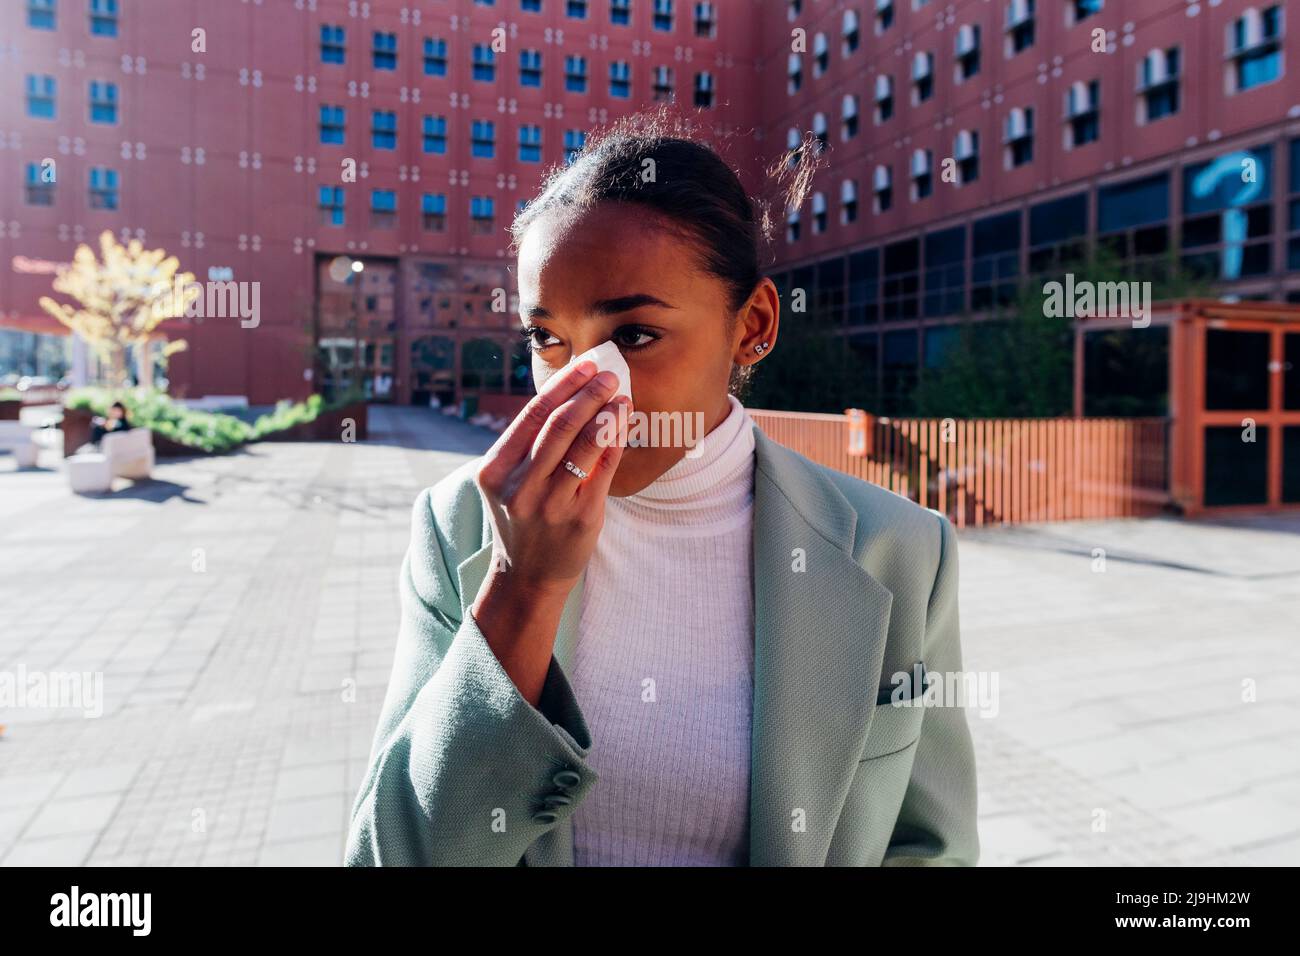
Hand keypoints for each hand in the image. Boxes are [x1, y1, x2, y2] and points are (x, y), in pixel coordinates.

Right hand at [474, 359, 630, 594]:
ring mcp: (550, 504)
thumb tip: (570, 393)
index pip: (532, 415)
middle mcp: (520, 486)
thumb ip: (529, 445)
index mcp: (496, 470)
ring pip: (583, 445)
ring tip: (620, 395)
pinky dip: (614, 441)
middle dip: (588, 393)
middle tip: (609, 374)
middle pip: (559, 425)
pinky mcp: (580, 517)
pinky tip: (623, 423)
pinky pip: (603, 469)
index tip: (585, 366)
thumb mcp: (510, 482)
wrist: (527, 576)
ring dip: (606, 413)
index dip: (562, 386)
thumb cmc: (523, 519)